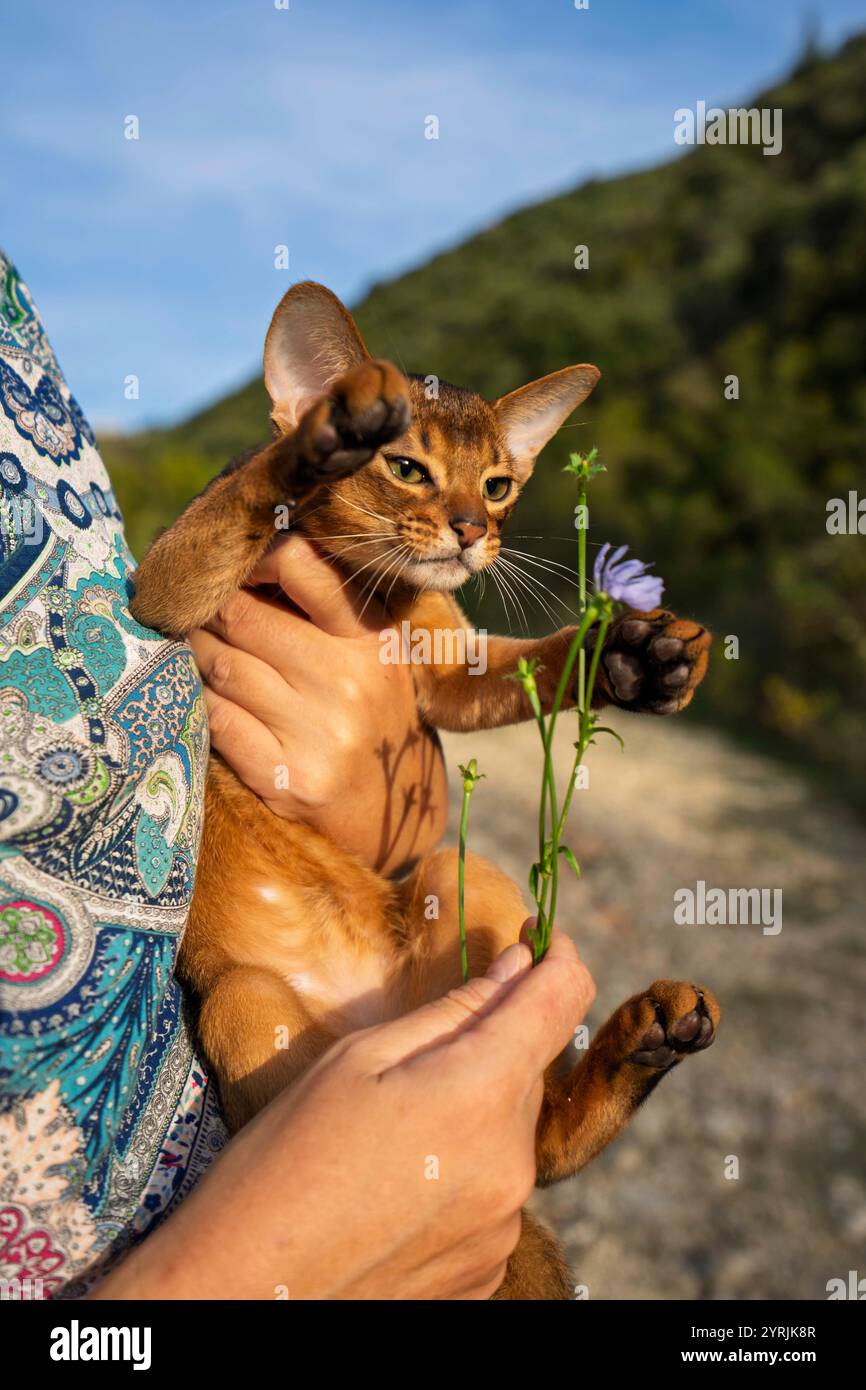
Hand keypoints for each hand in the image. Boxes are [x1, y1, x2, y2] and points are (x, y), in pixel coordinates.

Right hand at [91, 931, 594, 1299]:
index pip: (562, 997)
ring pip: (510, 1134)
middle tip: (408, 1064)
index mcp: (482, 1095)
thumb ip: (454, 1009)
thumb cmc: (283, 1161)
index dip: (555, 956)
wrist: (243, 1290)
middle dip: (488, 1050)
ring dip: (473, 1117)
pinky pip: (494, 1194)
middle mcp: (512, 1164)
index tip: (533, 941)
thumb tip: (518, 965)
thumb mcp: (357, 1059)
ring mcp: (505, 1224)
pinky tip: (397, 1186)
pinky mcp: (489, 1270)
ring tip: (389, 1140)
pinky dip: (462, 1173)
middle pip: (529, 1071)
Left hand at [187, 535, 446, 874]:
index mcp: (373, 641)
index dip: (255, 557)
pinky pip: (217, 720)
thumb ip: (326, 613)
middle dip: (208, 609)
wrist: (393, 822)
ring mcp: (320, 733)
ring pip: (222, 666)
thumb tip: (247, 562)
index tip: (236, 568)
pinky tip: (202, 698)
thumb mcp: (372, 661)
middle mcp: (351, 681)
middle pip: (244, 615)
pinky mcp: (288, 780)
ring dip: (195, 654)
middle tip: (192, 611)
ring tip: (193, 651)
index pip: (303, 566)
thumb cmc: (372, 724)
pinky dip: (199, 703)